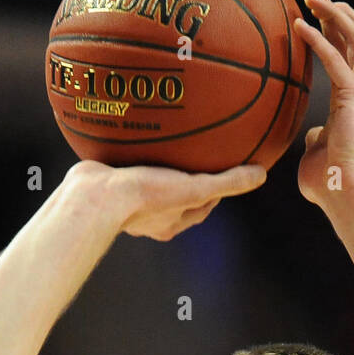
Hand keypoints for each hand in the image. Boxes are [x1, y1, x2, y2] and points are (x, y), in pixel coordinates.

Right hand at [64, 160, 265, 240]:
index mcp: (171, 224)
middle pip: (177, 196)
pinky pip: (125, 167)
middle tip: (198, 155)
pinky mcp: (108, 187)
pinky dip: (133, 153)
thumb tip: (261, 175)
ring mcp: (127, 204)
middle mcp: (150, 218)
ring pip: (150, 182)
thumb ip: (227, 182)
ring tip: (166, 142)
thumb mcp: (194, 187)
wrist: (92, 197)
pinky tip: (135, 130)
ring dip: (159, 166)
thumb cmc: (145, 196)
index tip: (224, 171)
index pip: (202, 206)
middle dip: (188, 178)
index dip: (216, 189)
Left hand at [293, 0, 353, 208]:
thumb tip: (309, 135)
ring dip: (334, 14)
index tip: (320, 14)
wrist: (348, 197)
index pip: (353, 55)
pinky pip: (335, 59)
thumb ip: (315, 139)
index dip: (338, 30)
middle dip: (340, 12)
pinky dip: (317, 40)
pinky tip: (299, 26)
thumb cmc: (330, 185)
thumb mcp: (317, 154)